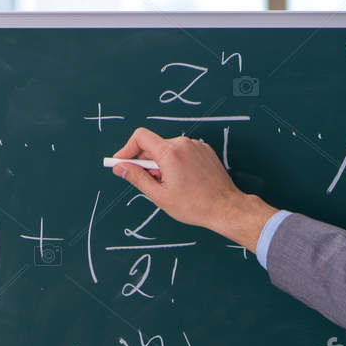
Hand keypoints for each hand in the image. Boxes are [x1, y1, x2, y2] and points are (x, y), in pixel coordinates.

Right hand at [109, 127, 276, 249]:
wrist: (225, 207)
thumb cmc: (194, 205)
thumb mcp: (160, 195)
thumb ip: (137, 178)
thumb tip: (120, 167)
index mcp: (170, 152)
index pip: (140, 137)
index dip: (127, 149)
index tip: (122, 162)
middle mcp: (183, 143)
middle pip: (154, 145)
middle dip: (147, 163)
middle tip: (153, 184)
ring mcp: (196, 145)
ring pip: (168, 150)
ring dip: (163, 164)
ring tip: (172, 186)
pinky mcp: (204, 150)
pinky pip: (183, 152)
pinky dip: (177, 163)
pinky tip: (184, 181)